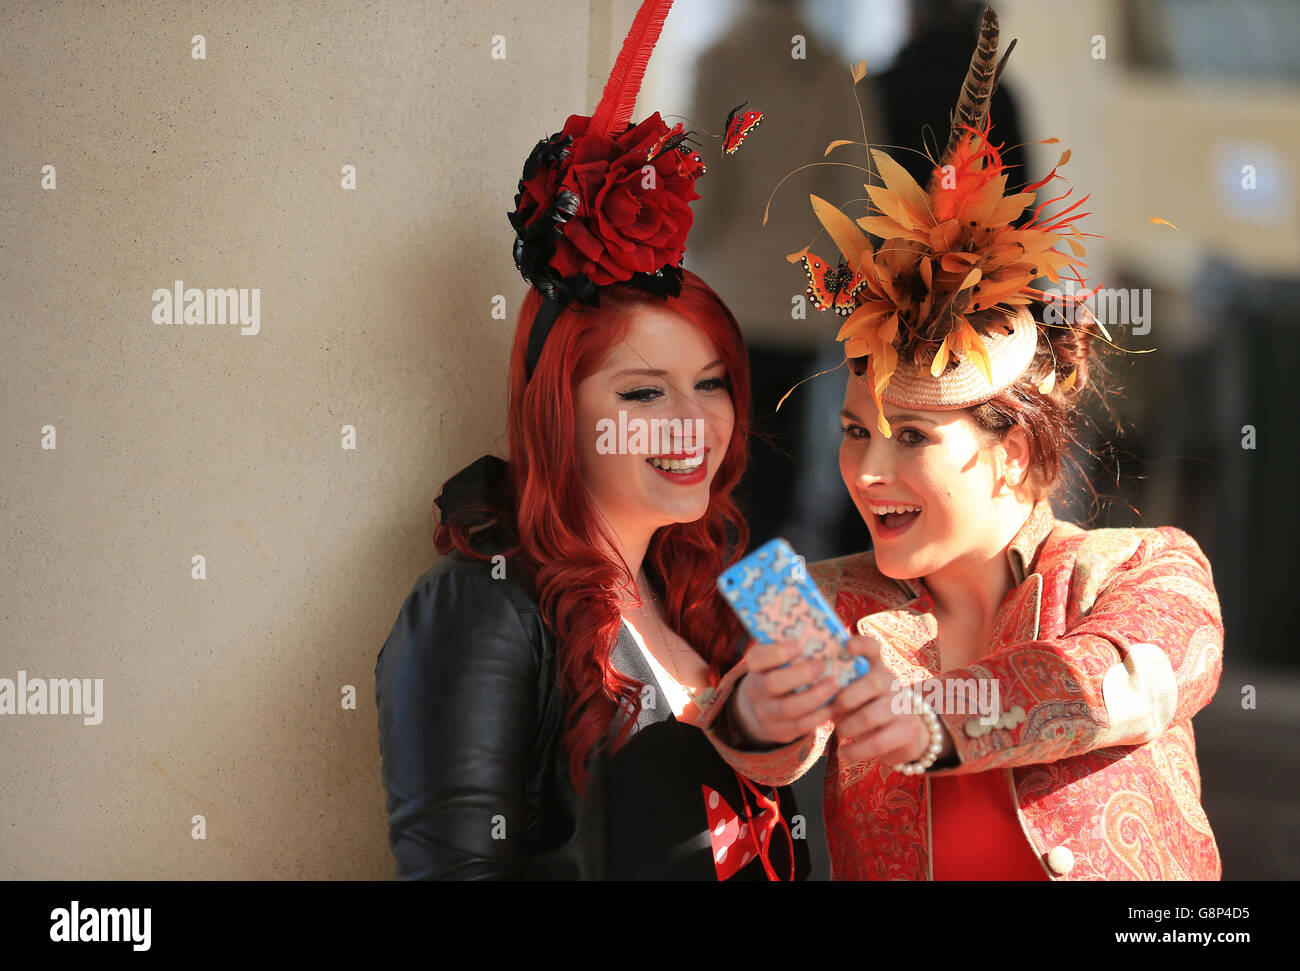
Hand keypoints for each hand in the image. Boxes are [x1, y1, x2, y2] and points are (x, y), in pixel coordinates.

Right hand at [730, 639, 839, 746]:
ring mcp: (765, 713)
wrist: (768, 704)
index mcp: (756, 665)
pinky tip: (833, 705)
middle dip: (800, 675)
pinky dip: (819, 715)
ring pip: (789, 708)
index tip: (798, 646)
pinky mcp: (779, 731)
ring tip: (834, 684)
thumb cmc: (785, 669)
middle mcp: (756, 690)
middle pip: (772, 684)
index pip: (757, 658)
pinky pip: (800, 726)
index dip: (777, 653)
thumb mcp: (782, 655)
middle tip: (822, 665)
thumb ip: (798, 643)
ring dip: (815, 696)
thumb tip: (830, 626)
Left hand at [830, 632, 949, 765]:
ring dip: (848, 727)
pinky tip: (843, 753)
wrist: (906, 736)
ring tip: (840, 732)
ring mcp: (903, 706)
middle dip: (846, 699)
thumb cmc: (867, 708)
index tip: (847, 645)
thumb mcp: (854, 694)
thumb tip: (806, 689)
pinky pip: (878, 742)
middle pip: (872, 682)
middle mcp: (892, 683)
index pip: (873, 648)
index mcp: (876, 668)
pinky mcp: (908, 731)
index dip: (862, 644)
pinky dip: (855, 750)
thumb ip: (837, 688)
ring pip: (871, 715)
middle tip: (833, 710)